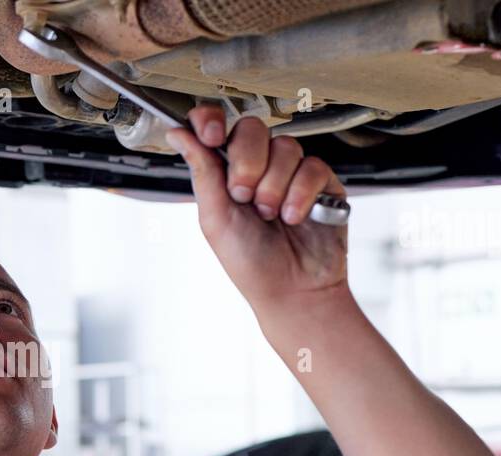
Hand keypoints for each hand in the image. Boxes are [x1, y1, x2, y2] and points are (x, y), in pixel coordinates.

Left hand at [166, 107, 349, 315]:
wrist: (292, 291)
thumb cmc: (250, 262)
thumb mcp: (215, 218)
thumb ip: (202, 172)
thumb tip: (177, 134)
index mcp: (226, 172)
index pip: (216, 126)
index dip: (212, 120)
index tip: (211, 134)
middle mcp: (259, 166)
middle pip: (252, 129)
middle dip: (246, 163)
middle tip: (244, 197)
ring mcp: (291, 172)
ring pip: (285, 147)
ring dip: (274, 186)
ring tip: (272, 217)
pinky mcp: (322, 182)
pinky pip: (313, 166)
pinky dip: (300, 194)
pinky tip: (295, 217)